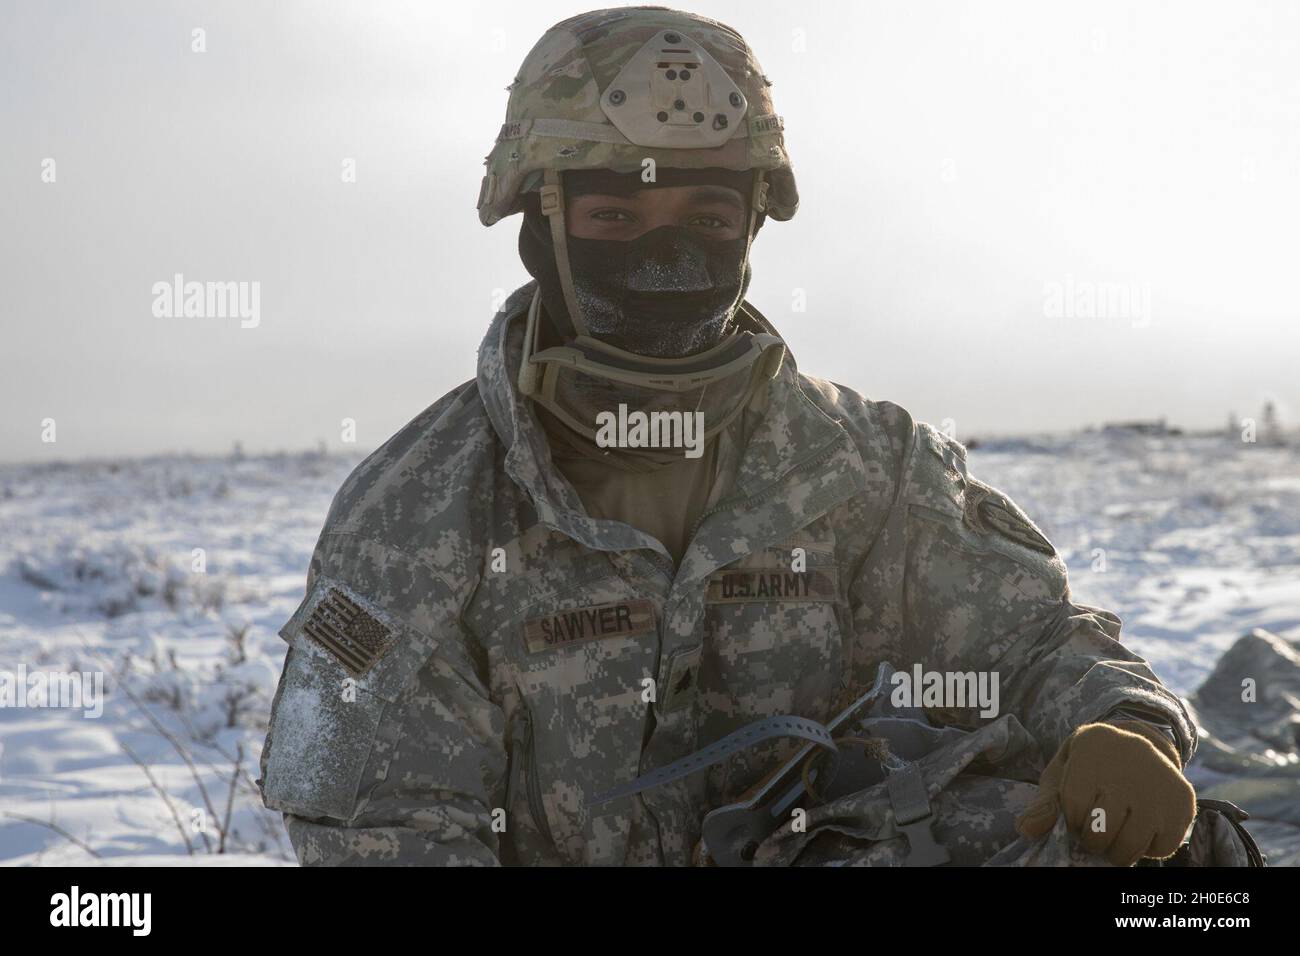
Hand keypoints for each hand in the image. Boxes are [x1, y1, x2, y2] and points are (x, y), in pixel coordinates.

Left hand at [1016, 720, 1195, 866]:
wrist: (1134, 750)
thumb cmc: (1088, 769)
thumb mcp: (1061, 777)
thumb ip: (1045, 804)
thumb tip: (1026, 830)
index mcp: (1093, 746)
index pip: (1073, 805)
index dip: (1072, 818)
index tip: (1078, 809)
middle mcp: (1131, 760)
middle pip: (1100, 831)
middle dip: (1092, 839)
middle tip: (1096, 826)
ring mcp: (1161, 783)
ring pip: (1130, 846)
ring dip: (1116, 849)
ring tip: (1113, 832)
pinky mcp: (1184, 802)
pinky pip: (1160, 848)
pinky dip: (1147, 848)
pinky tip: (1140, 827)